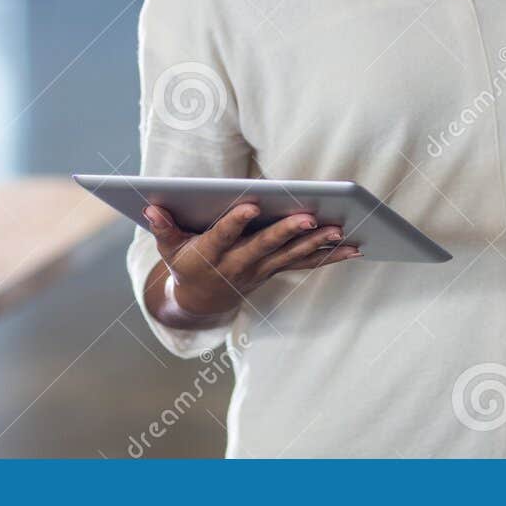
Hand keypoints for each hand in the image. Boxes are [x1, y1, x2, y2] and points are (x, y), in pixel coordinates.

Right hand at [144, 201, 360, 320]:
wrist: (201, 301)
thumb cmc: (185, 263)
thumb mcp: (168, 248)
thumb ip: (163, 228)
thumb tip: (152, 207)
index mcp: (210, 254)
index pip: (223, 236)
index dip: (235, 222)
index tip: (249, 204)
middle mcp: (238, 264)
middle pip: (266, 247)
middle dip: (288, 232)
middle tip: (310, 216)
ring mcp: (260, 269)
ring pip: (292, 256)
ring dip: (317, 244)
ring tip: (340, 230)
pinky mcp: (276, 269)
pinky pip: (306, 263)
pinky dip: (330, 256)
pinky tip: (354, 247)